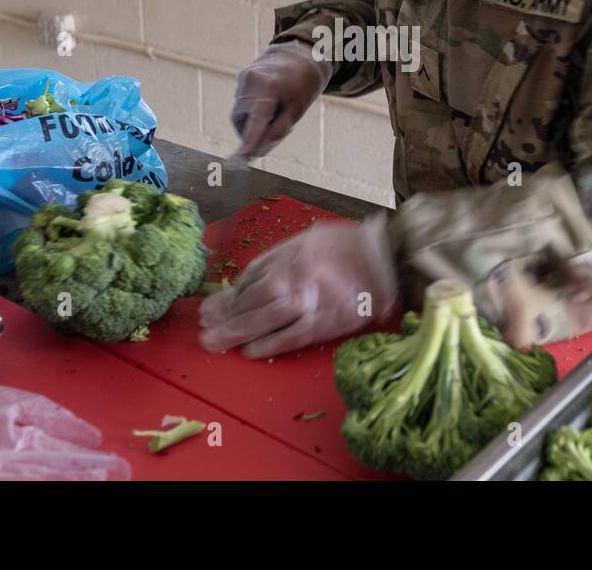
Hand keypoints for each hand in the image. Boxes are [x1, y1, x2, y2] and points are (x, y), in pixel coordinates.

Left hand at [198, 213, 397, 357]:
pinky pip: (295, 337)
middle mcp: (302, 279)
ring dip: (241, 333)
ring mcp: (316, 303)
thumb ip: (274, 261)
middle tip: (204, 331)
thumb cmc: (343, 247)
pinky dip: (271, 345)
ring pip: (271, 321)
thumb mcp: (304, 241)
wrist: (387, 261)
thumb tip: (242, 285)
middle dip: (227, 317)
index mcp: (294, 256)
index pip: (253, 279)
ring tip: (217, 343)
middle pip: (256, 301)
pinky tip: (250, 351)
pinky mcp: (330, 323)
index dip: (229, 296)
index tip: (210, 308)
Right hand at [231, 40, 333, 157]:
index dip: (251, 138)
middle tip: (271, 134)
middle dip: (254, 133)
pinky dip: (252, 112)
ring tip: (274, 111)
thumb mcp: (296, 111)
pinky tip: (268, 103)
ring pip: (240, 115)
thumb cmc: (301, 86)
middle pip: (245, 120)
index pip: (258, 117)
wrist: (297, 57)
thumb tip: (256, 153)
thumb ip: (277, 131)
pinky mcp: (240, 79)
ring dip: (253, 123)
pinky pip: (241, 105)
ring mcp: (242, 79)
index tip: (245, 154)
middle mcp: (250, 80)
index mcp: (269, 85)